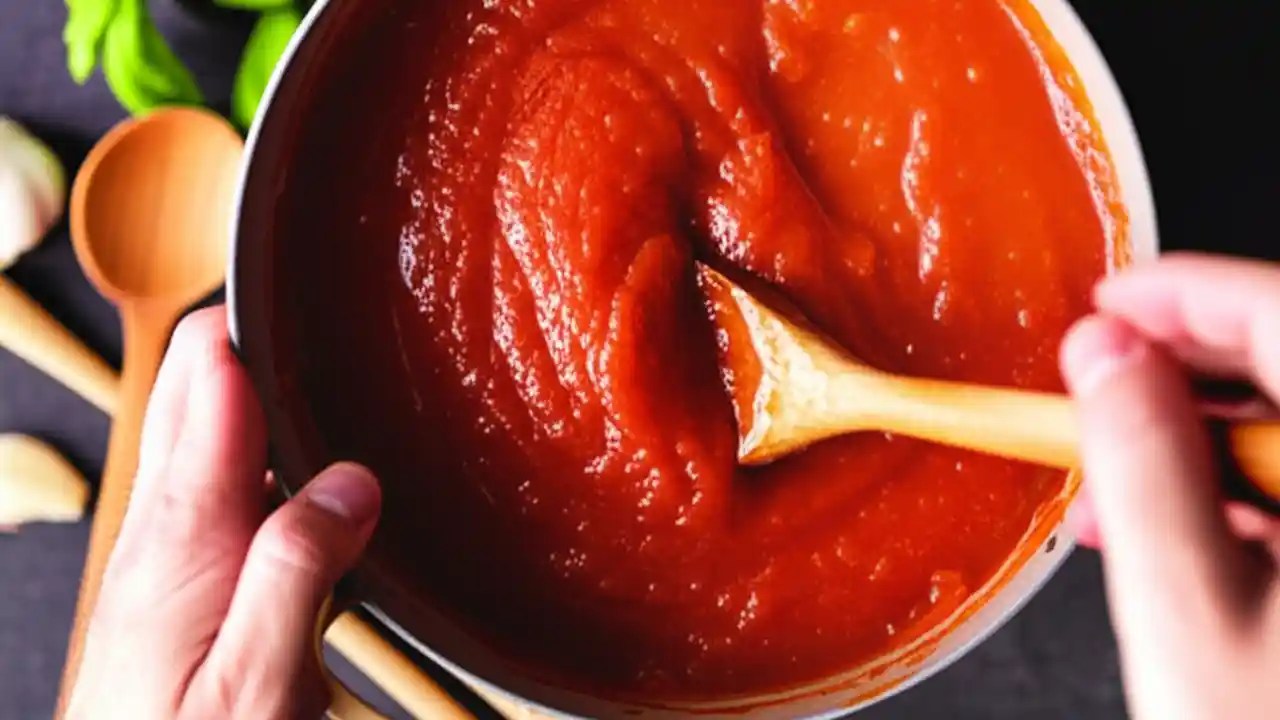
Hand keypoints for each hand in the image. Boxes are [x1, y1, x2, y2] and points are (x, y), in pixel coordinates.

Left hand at [64, 307, 381, 718]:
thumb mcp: (259, 684)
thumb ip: (299, 571)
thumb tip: (351, 481)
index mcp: (183, 533)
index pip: (203, 375)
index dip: (252, 314)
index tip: (307, 281)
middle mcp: (167, 526)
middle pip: (196, 382)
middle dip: (254, 334)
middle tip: (328, 309)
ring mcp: (170, 549)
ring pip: (208, 428)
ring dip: (261, 390)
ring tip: (332, 369)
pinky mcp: (185, 577)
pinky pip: (223, 481)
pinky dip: (264, 449)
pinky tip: (312, 465)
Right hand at [1060, 253, 1279, 719]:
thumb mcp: (1192, 614)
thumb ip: (1143, 466)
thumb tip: (1103, 356)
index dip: (1190, 295)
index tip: (1107, 301)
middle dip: (1184, 373)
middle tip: (1091, 386)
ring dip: (1199, 449)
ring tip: (1107, 492)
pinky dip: (1236, 504)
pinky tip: (1170, 538)